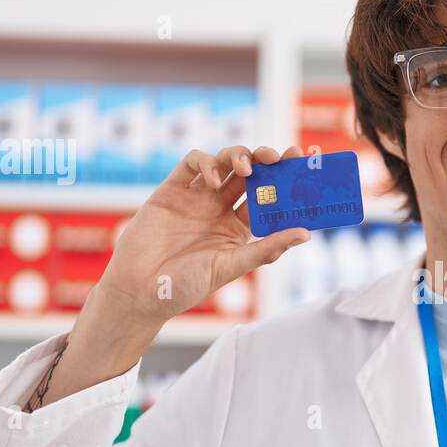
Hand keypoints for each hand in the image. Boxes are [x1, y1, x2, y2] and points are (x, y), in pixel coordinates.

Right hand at [24, 146, 310, 410]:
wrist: (140, 290)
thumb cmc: (186, 286)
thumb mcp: (232, 267)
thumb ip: (267, 248)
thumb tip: (306, 234)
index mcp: (238, 228)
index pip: (269, 198)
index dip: (285, 181)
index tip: (301, 166)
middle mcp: (220, 209)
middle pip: (250, 174)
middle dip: (266, 160)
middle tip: (279, 156)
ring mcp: (197, 197)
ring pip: (224, 163)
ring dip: (239, 156)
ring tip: (247, 168)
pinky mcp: (172, 189)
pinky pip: (192, 163)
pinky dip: (207, 164)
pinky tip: (214, 183)